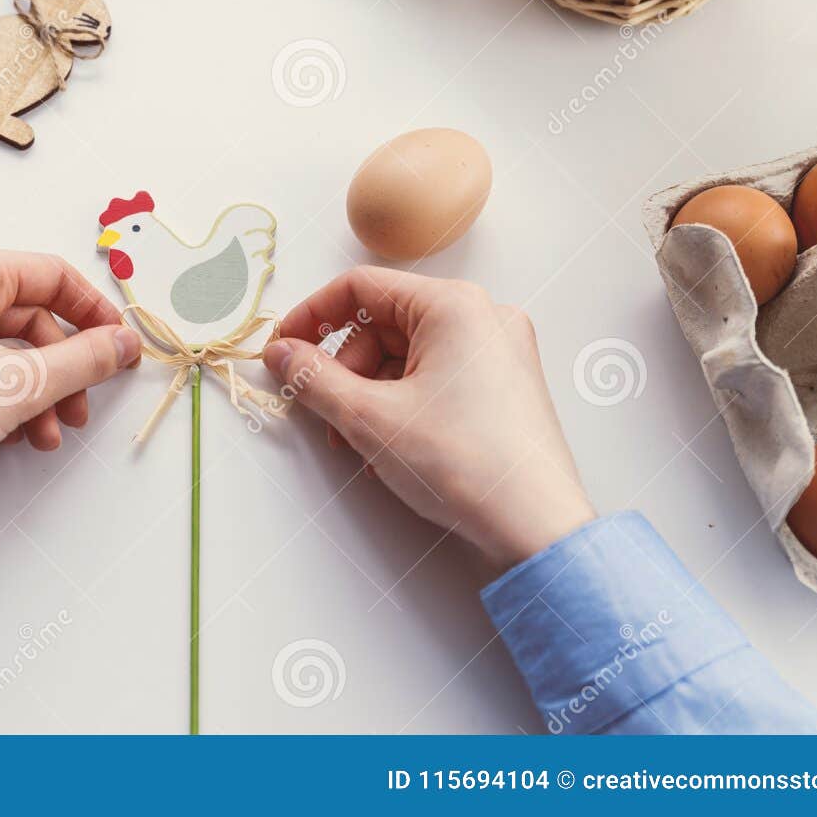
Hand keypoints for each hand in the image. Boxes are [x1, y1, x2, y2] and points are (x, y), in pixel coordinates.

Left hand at [0, 245, 140, 517]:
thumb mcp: (20, 388)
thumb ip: (84, 361)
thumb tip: (122, 344)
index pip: (52, 275)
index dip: (95, 315)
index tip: (117, 351)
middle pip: (21, 312)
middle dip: (58, 369)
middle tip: (77, 412)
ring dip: (25, 387)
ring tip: (39, 437)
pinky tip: (0, 430)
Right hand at [262, 267, 594, 570]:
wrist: (536, 528)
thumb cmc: (462, 463)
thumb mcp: (368, 417)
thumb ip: (313, 378)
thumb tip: (280, 353)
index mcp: (454, 305)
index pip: (360, 288)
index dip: (311, 317)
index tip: (282, 350)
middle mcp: (483, 316)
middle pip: (384, 324)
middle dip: (345, 370)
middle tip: (326, 415)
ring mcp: (500, 352)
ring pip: (408, 355)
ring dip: (371, 395)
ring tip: (360, 445)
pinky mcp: (506, 386)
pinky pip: (437, 377)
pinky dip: (404, 404)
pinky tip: (393, 449)